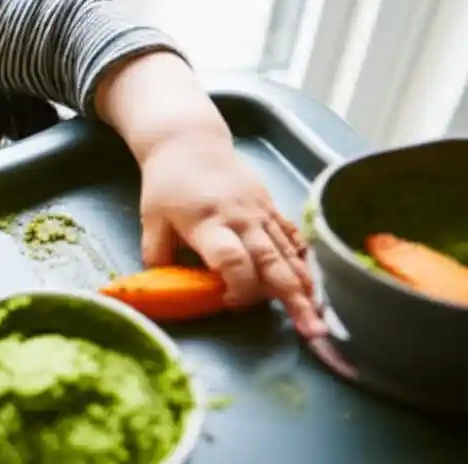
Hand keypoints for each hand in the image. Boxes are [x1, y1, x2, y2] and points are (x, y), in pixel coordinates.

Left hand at [137, 134, 325, 337]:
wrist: (189, 142)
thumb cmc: (167, 184)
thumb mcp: (151, 217)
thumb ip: (158, 253)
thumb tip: (164, 288)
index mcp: (208, 222)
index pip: (232, 259)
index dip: (237, 286)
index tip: (230, 302)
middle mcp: (241, 219)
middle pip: (271, 261)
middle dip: (291, 297)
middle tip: (310, 330)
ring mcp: (260, 212)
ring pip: (288, 252)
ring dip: (304, 285)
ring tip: (320, 317)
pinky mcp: (271, 207)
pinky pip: (291, 236)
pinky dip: (303, 260)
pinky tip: (314, 285)